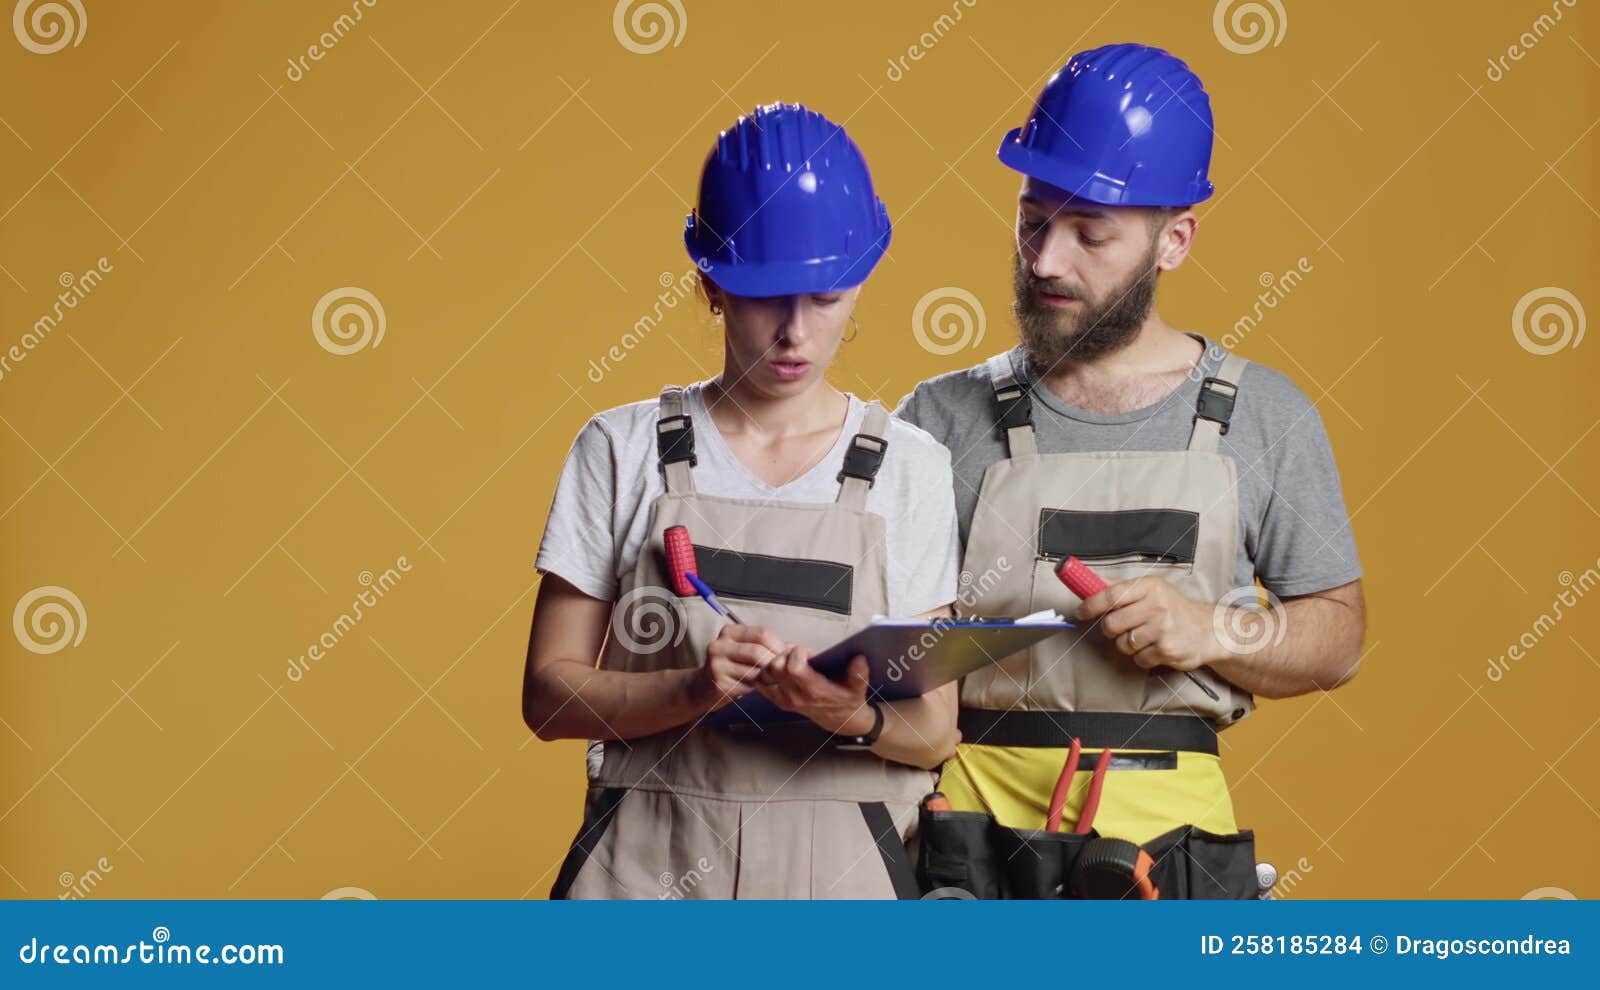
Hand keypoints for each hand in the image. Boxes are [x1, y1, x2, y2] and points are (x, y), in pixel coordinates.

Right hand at [686, 624, 786, 711]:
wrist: (703, 687)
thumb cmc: (731, 667)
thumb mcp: (745, 650)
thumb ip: (767, 647)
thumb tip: (796, 649)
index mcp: (729, 632)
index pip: (762, 633)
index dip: (779, 645)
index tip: (787, 656)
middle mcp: (720, 645)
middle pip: (758, 651)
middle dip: (774, 663)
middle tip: (783, 671)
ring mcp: (717, 665)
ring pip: (754, 670)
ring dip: (768, 677)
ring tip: (771, 678)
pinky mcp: (719, 683)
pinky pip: (748, 685)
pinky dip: (758, 687)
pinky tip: (758, 687)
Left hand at [758, 648, 875, 735]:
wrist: (841, 720)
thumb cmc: (848, 700)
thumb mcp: (858, 686)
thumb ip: (858, 673)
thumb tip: (858, 658)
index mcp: (813, 691)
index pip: (793, 667)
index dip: (798, 653)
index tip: (808, 652)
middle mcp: (795, 696)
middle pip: (775, 667)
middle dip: (784, 653)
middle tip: (797, 653)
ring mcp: (784, 699)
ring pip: (764, 673)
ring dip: (773, 661)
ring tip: (789, 659)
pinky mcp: (777, 700)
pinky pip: (760, 683)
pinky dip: (765, 672)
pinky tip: (780, 668)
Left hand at [1075, 576, 1224, 670]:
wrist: (1209, 630)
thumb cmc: (1175, 609)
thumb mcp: (1152, 590)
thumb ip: (1121, 587)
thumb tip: (1090, 582)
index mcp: (1149, 587)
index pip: (1110, 595)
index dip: (1090, 605)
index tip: (1080, 612)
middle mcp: (1156, 605)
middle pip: (1111, 623)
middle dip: (1112, 629)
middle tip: (1123, 627)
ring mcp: (1162, 628)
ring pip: (1123, 643)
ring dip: (1128, 644)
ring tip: (1145, 637)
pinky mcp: (1166, 649)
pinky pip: (1138, 658)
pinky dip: (1142, 657)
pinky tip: (1155, 648)